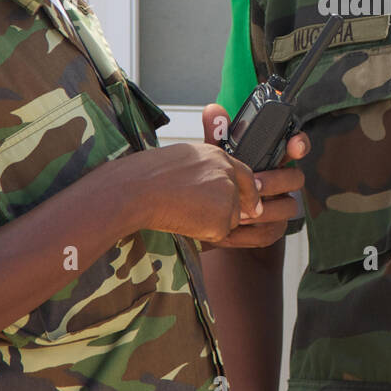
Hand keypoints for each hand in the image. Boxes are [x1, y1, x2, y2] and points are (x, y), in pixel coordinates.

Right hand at [131, 140, 260, 243]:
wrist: (137, 190)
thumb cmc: (148, 176)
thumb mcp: (182, 160)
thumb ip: (206, 170)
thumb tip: (220, 187)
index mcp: (217, 155)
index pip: (244, 175)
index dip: (249, 192)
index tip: (253, 207)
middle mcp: (227, 172)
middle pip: (237, 202)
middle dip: (222, 213)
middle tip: (191, 210)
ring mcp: (228, 195)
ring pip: (229, 220)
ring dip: (210, 223)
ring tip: (182, 210)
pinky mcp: (223, 218)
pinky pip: (218, 234)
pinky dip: (203, 234)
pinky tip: (183, 220)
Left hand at [198, 104, 308, 248]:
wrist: (211, 217)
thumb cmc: (221, 179)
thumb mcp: (217, 157)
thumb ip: (216, 135)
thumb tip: (214, 111)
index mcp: (272, 158)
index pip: (296, 146)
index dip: (300, 144)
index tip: (294, 145)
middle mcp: (282, 181)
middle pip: (296, 178)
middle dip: (276, 180)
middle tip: (254, 184)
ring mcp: (281, 206)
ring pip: (289, 207)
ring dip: (265, 209)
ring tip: (239, 211)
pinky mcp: (273, 229)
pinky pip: (271, 232)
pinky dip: (250, 233)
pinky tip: (232, 231)